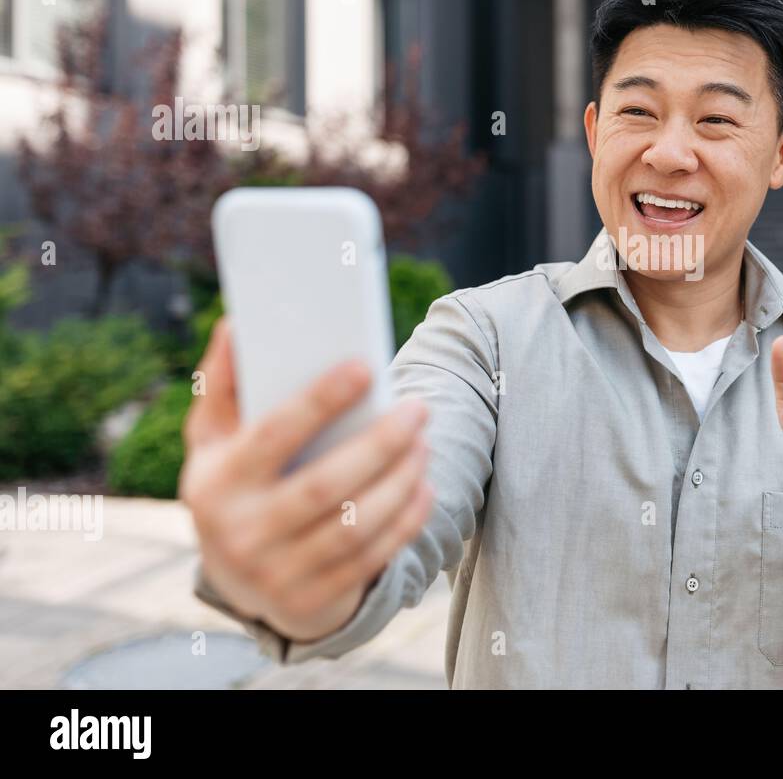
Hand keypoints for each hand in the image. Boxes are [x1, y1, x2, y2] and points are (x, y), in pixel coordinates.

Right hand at [180, 318, 434, 642]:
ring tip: (425, 442)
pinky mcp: (312, 602)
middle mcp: (239, 533)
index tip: (365, 366)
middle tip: (419, 408)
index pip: (272, 436)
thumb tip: (237, 323)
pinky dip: (404, 521)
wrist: (239, 580)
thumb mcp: (214, 441)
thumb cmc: (235, 484)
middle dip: (380, 443)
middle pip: (325, 485)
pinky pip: (371, 558)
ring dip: (400, 480)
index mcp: (213, 483)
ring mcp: (276, 574)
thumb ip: (223, 384)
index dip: (319, 401)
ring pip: (354, 525)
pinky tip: (425, 486)